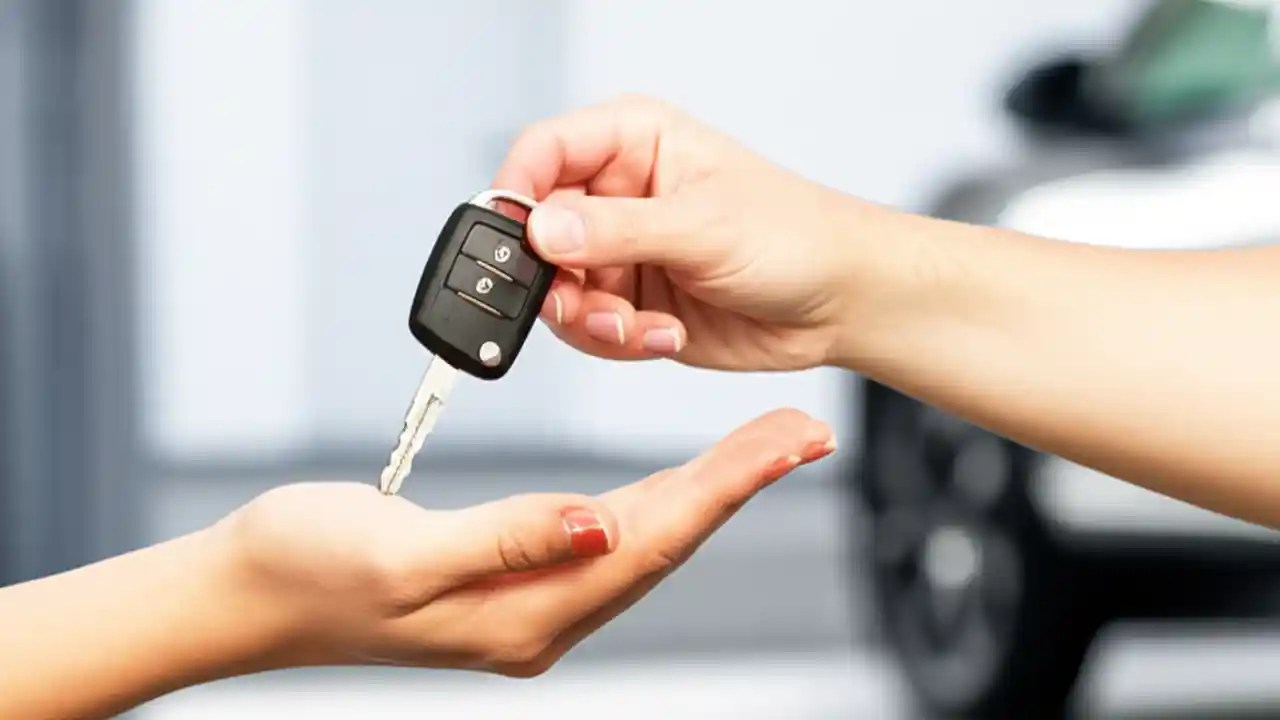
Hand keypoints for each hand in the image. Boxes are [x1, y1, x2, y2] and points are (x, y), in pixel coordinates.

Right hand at [211, 408, 834, 675]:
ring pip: (640, 542)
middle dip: (735, 484)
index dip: (724, 487)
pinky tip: (674, 485)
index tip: (784, 444)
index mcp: (522, 615)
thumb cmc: (306, 570)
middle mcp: (539, 618)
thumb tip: (601, 527)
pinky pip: (603, 540)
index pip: (649, 541)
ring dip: (704, 493)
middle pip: (662, 542)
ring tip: (759, 450)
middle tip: (799, 434)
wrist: (246, 593)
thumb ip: (507, 541)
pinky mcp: (508, 580)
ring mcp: (526, 604)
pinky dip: (650, 505)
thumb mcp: (402, 552)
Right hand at [493, 95, 895, 371]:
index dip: (516, 193)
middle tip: (580, 304)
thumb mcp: (704, 227)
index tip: (514, 241)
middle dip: (554, 279)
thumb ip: (617, 230)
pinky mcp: (631, 303)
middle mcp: (618, 195)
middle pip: (536, 232)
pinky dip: (618, 341)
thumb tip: (542, 230)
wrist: (839, 302)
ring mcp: (621, 252)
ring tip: (638, 327)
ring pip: (557, 291)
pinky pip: (589, 329)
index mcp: (633, 143)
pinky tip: (663, 335)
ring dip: (591, 321)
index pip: (544, 152)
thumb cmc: (796, 236)